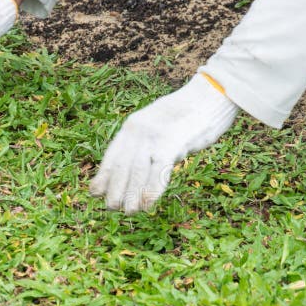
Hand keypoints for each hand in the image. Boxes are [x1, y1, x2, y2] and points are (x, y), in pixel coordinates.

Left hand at [90, 74, 239, 213]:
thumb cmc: (187, 114)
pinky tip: (148, 203)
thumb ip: (145, 140)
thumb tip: (136, 165)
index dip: (104, 176)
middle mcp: (139, 130)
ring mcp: (155, 136)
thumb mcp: (158, 123)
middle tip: (111, 208)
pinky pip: (159, 170)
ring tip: (129, 211)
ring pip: (137, 171)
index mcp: (133, 125)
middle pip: (123, 165)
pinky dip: (152, 189)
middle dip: (116, 189)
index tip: (95, 193)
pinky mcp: (173, 142)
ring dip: (132, 194)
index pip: (113, 155)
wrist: (211, 94)